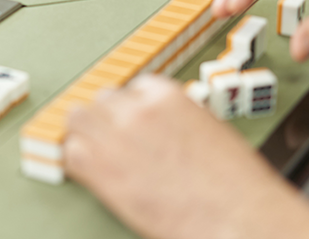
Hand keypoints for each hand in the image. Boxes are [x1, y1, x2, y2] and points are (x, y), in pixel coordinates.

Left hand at [64, 75, 308, 238]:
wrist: (238, 218)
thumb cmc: (235, 185)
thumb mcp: (208, 131)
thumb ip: (174, 120)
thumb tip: (158, 128)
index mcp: (164, 95)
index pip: (129, 90)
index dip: (129, 112)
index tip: (131, 126)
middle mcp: (136, 108)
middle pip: (100, 101)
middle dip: (105, 121)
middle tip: (111, 143)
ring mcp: (115, 135)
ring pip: (77, 120)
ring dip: (85, 136)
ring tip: (98, 157)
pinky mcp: (99, 167)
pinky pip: (70, 154)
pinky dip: (77, 164)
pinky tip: (91, 176)